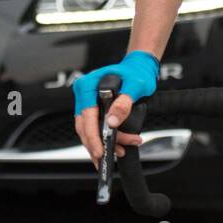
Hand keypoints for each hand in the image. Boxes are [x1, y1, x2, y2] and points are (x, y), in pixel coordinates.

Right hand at [71, 51, 159, 169]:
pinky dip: (104, 138)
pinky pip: (94, 127)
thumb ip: (124, 103)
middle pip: (84, 126)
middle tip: (112, 155)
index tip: (100, 151)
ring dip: (102, 143)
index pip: (86, 115)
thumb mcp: (135, 85)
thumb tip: (112, 122)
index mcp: (88, 85)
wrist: (138, 67)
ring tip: (120, 151)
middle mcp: (84, 93)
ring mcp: (87, 101)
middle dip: (98, 144)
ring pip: (88, 130)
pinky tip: (115, 146)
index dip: (92, 136)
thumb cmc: (136, 72)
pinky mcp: (93, 108)